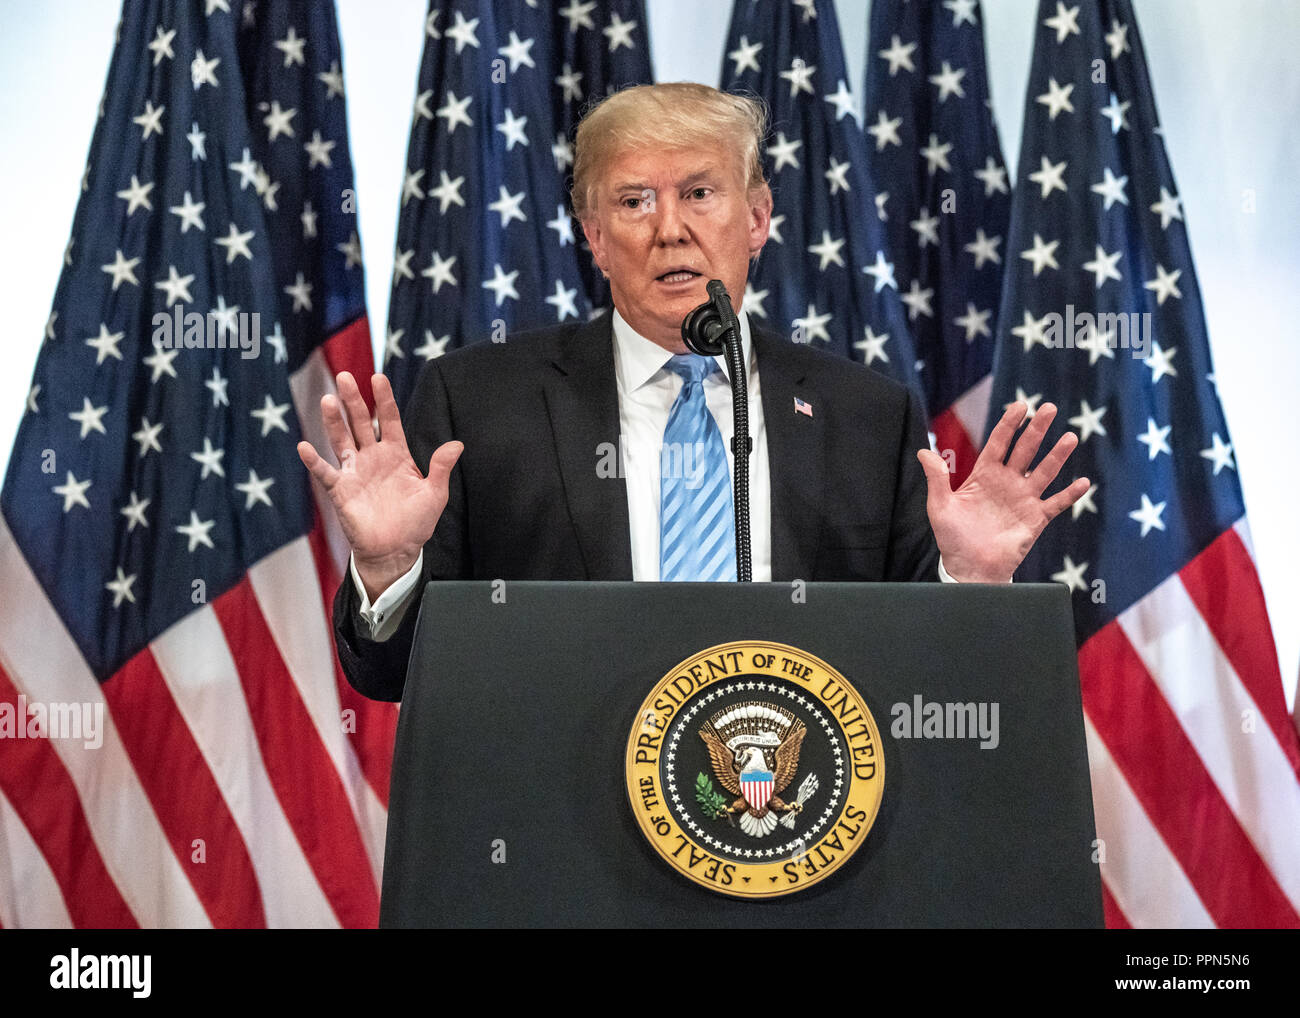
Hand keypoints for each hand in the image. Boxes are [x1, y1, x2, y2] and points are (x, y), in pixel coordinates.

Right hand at [296, 372, 462, 599]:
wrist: (396, 551)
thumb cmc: (416, 522)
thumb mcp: (435, 494)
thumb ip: (441, 468)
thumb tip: (457, 444)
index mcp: (396, 454)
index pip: (388, 420)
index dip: (384, 399)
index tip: (378, 377)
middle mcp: (373, 457)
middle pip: (360, 422)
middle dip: (353, 400)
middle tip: (345, 377)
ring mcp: (355, 472)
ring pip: (341, 440)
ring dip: (333, 421)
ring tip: (328, 400)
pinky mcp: (341, 490)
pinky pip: (325, 473)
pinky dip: (314, 461)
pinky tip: (305, 447)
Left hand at [916, 402, 1089, 582]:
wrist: (969, 568)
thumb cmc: (953, 538)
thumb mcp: (940, 506)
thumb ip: (936, 478)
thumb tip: (923, 451)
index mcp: (984, 475)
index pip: (999, 443)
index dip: (1009, 424)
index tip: (1020, 406)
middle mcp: (1007, 483)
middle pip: (1025, 450)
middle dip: (1036, 429)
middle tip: (1050, 409)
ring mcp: (1023, 499)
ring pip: (1044, 472)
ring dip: (1057, 455)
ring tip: (1070, 437)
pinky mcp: (1035, 519)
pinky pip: (1056, 504)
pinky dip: (1069, 494)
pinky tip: (1083, 482)